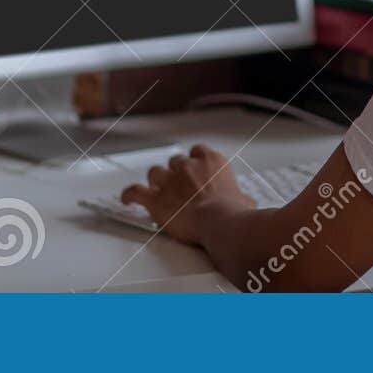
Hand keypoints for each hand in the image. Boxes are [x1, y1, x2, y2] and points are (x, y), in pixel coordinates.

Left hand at [120, 144, 255, 245]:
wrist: (220, 222)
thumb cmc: (234, 212)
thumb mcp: (243, 199)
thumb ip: (239, 196)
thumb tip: (245, 204)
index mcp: (211, 161)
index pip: (198, 151)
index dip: (194, 160)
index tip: (195, 168)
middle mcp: (188, 166)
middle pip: (175, 161)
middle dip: (175, 172)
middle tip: (177, 184)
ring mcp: (170, 181)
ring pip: (155, 172)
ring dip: (156, 180)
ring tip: (156, 188)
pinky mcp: (155, 199)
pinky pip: (135, 192)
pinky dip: (129, 195)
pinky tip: (127, 199)